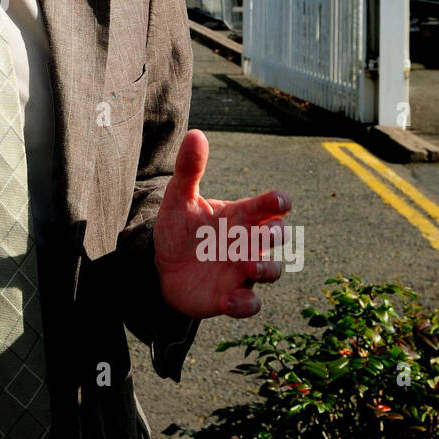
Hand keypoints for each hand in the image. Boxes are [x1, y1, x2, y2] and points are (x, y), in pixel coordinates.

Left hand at [153, 129, 291, 318]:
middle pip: (277, 237)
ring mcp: (242, 270)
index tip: (279, 201)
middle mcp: (247, 242)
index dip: (278, 202)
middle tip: (262, 232)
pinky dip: (244, 304)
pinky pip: (249, 304)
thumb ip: (190, 169)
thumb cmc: (179, 229)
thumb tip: (196, 134)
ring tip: (249, 264)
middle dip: (276, 234)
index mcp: (240, 216)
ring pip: (271, 270)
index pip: (269, 206)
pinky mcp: (230, 296)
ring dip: (266, 268)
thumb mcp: (179, 198)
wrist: (159, 265)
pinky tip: (230, 300)